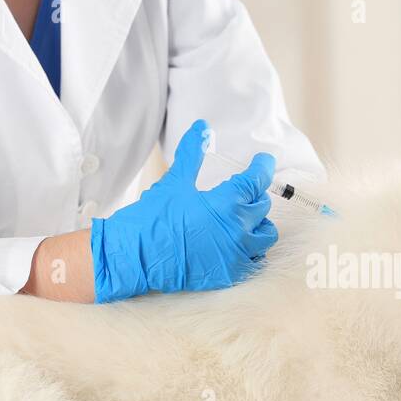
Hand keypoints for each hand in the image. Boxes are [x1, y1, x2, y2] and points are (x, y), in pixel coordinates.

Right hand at [90, 119, 278, 302]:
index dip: (263, 167)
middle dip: (254, 195)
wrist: (135, 257)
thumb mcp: (174, 182)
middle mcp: (238, 229)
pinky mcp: (230, 273)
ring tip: (242, 218)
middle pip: (263, 206)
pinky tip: (237, 242)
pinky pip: (255, 259)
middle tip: (242, 191)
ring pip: (265, 235)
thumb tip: (202, 127)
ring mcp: (236, 254)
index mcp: (227, 203)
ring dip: (258, 223)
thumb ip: (192, 153)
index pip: (257, 180)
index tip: (263, 161)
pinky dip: (251, 249)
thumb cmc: (153, 218)